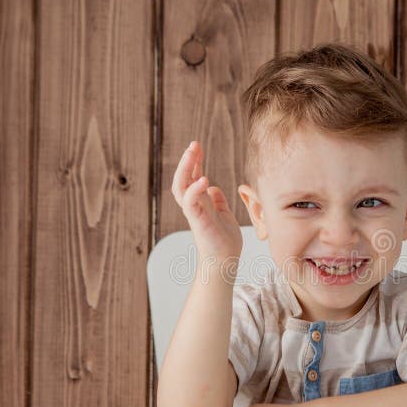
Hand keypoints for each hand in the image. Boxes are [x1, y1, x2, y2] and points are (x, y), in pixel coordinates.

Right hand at [171, 141, 242, 260]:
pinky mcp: (198, 222)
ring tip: (192, 153)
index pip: (193, 177)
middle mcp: (195, 205)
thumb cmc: (224, 241)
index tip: (197, 146)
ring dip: (186, 169)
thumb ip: (218, 201)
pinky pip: (191, 203)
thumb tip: (214, 188)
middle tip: (193, 144)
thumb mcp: (224, 214)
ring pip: (182, 187)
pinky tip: (204, 179)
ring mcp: (194, 213)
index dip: (194, 162)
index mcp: (201, 202)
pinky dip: (195, 190)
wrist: (225, 261)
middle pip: (183, 178)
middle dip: (187, 160)